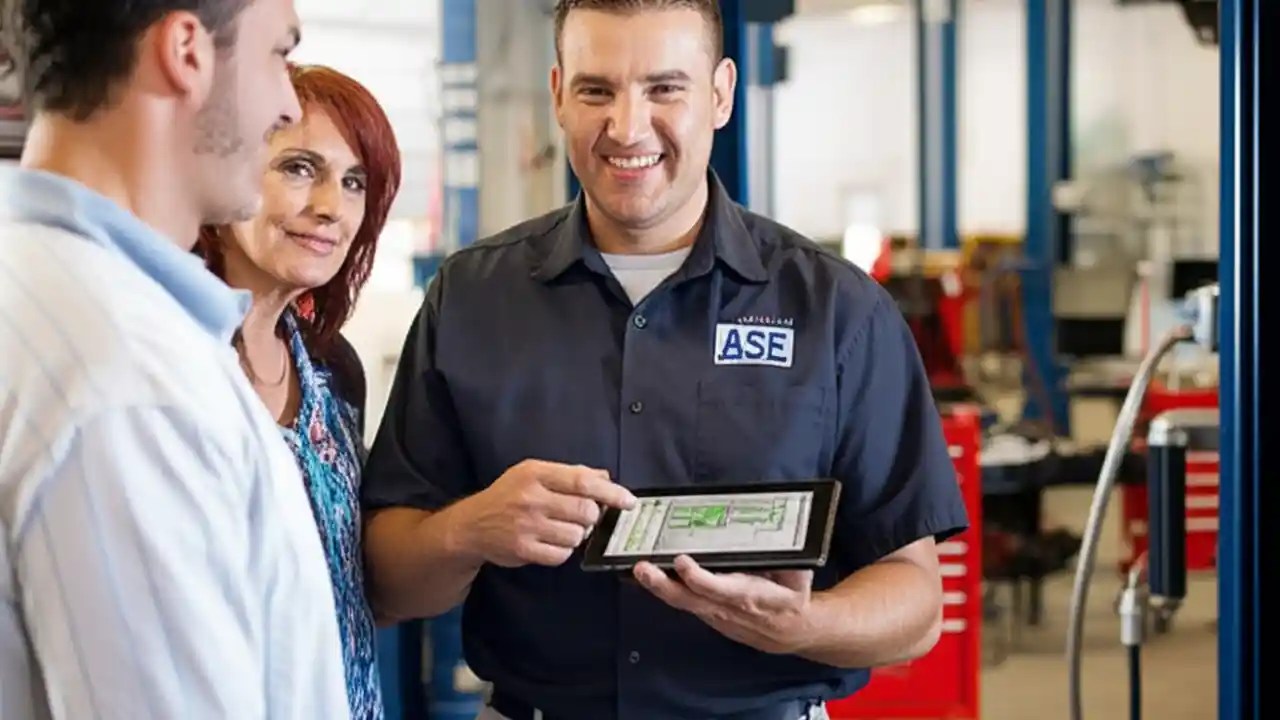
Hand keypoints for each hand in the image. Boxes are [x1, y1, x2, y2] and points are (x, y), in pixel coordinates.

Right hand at [457, 460, 635, 567]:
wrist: (472, 525)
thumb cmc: (508, 496)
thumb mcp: (533, 474)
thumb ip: (570, 474)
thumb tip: (605, 478)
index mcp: (536, 473)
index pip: (582, 481)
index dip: (611, 493)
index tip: (629, 501)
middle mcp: (531, 497)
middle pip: (585, 511)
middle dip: (591, 517)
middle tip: (583, 516)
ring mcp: (527, 525)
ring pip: (576, 535)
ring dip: (576, 535)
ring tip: (561, 529)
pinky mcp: (523, 549)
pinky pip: (561, 554)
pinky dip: (562, 551)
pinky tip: (550, 542)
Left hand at [634, 555, 814, 654]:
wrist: (793, 631)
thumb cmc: (793, 595)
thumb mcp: (798, 574)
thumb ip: (785, 558)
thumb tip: (775, 534)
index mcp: (752, 596)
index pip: (720, 589)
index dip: (699, 578)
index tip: (682, 561)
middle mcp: (728, 609)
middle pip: (691, 599)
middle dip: (664, 584)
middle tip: (643, 567)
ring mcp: (715, 615)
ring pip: (683, 603)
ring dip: (657, 588)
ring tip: (637, 570)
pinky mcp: (708, 616)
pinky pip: (683, 604)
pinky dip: (664, 592)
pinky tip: (646, 578)